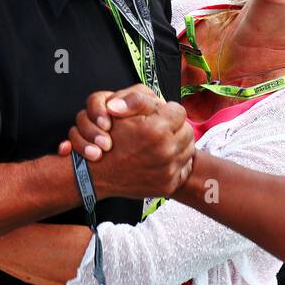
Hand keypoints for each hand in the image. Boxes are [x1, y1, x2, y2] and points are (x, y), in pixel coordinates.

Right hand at [58, 85, 194, 198]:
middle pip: (187, 130)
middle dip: (175, 127)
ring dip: (178, 144)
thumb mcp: (119, 111)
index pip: (179, 112)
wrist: (96, 174)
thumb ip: (141, 99)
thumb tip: (160, 101)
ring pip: (188, 148)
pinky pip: (184, 167)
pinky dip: (176, 162)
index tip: (159, 115)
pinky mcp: (169, 185)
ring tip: (162, 143)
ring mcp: (169, 170)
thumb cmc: (107, 140)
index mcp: (157, 129)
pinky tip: (163, 158)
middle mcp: (166, 151)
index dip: (167, 111)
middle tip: (161, 129)